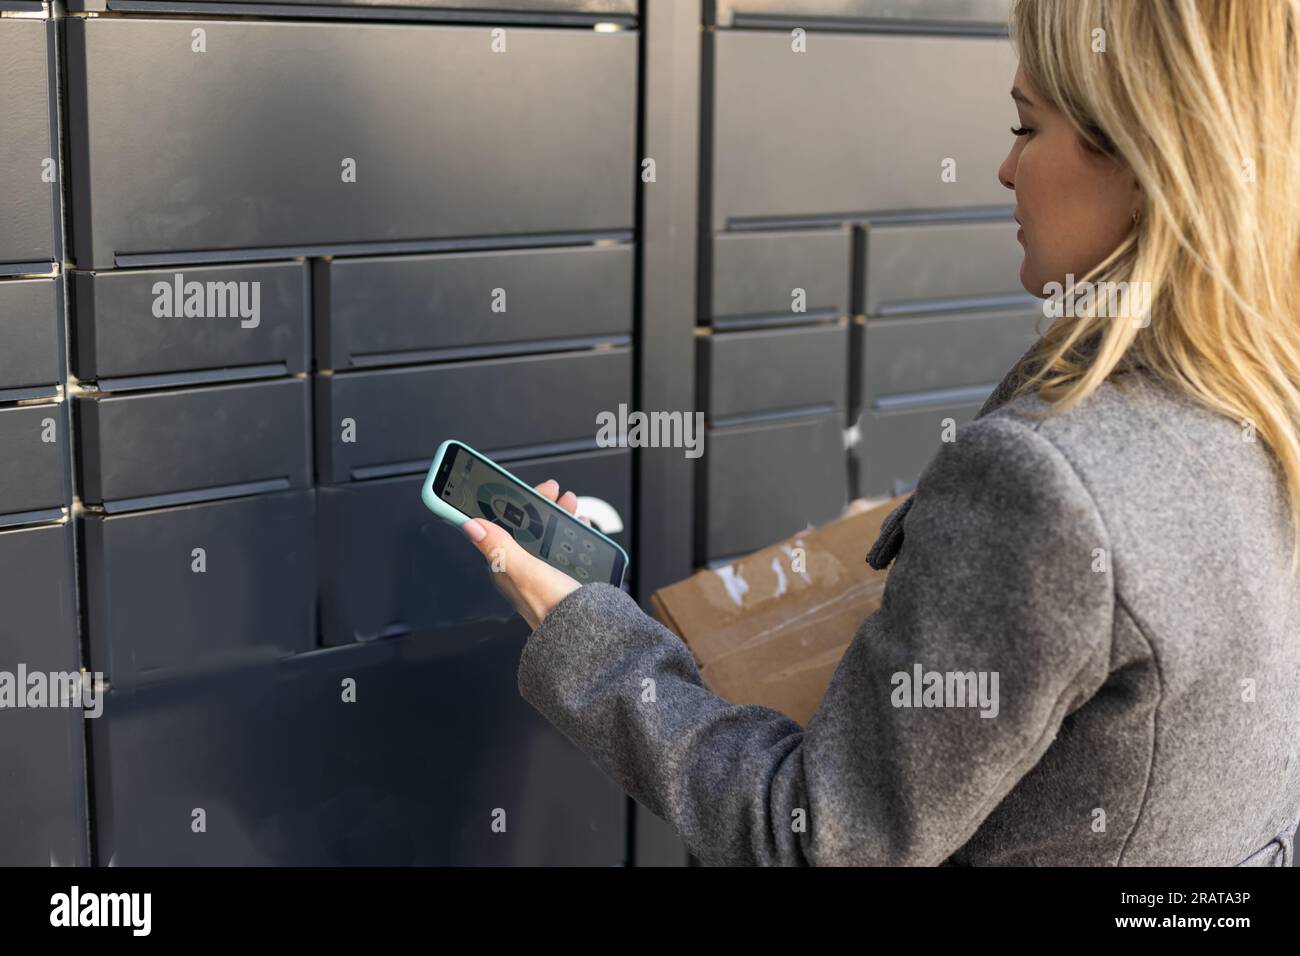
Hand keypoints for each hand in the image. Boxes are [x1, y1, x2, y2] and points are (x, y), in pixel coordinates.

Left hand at [460, 478, 589, 629]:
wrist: (584, 636)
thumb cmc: (555, 610)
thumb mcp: (526, 572)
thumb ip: (499, 547)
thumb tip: (469, 525)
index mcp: (507, 564)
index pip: (497, 525)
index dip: (503, 503)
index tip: (510, 485)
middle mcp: (522, 567)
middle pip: (524, 526)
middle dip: (537, 504)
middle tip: (553, 491)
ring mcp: (542, 572)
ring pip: (544, 535)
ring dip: (556, 515)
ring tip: (571, 506)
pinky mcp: (561, 577)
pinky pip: (561, 548)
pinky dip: (569, 534)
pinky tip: (579, 531)